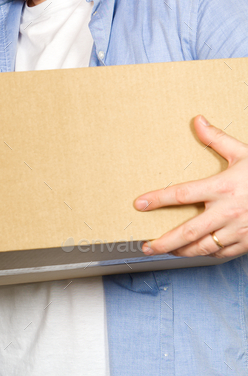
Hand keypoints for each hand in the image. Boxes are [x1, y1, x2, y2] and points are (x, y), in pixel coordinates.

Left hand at [134, 116, 247, 259]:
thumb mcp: (244, 153)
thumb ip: (217, 139)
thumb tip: (197, 121)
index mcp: (223, 187)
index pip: (182, 194)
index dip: (158, 200)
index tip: (139, 204)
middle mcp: (228, 211)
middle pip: (188, 231)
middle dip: (164, 242)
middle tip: (146, 245)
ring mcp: (238, 230)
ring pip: (203, 247)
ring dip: (181, 251)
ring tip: (166, 251)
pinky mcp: (246, 242)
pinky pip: (221, 253)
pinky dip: (205, 254)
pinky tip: (194, 251)